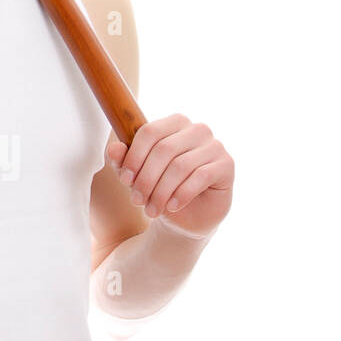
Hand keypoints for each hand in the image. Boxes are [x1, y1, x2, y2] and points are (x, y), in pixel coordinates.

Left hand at [106, 114, 233, 239]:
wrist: (188, 217)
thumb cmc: (162, 189)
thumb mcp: (138, 176)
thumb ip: (124, 161)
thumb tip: (114, 149)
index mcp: (175, 123)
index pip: (149, 132)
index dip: (133, 157)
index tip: (125, 180)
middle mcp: (197, 129)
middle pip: (163, 149)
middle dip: (146, 179)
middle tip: (136, 201)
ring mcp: (215, 145)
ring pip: (180, 166)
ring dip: (161, 192)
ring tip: (152, 210)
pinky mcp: (227, 164)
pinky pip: (200, 177)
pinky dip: (181, 194)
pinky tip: (172, 207)